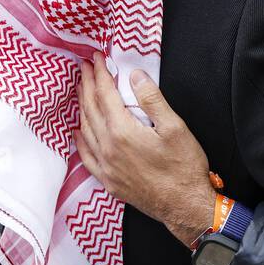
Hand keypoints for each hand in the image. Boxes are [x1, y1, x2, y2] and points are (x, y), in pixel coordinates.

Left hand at [74, 52, 214, 247]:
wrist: (184, 206)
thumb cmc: (184, 168)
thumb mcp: (175, 128)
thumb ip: (152, 100)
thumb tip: (135, 76)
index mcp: (123, 132)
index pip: (105, 95)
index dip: (100, 74)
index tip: (97, 59)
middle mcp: (108, 148)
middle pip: (91, 110)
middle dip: (87, 85)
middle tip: (84, 68)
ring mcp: (106, 166)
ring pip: (85, 130)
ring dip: (82, 107)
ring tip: (81, 91)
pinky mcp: (109, 181)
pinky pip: (86, 156)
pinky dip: (80, 140)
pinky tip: (78, 132)